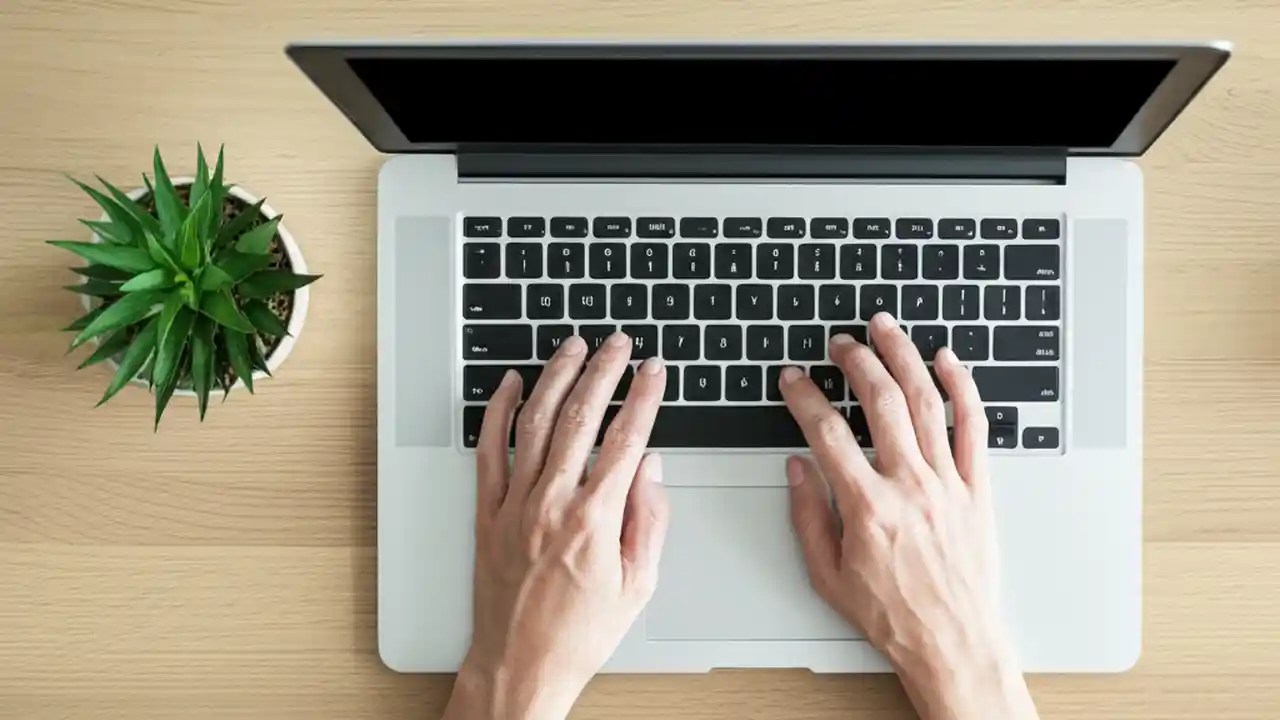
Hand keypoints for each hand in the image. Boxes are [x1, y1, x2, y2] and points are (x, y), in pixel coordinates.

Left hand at [444, 332, 669, 719]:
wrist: (520, 665)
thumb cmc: (580, 633)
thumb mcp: (638, 585)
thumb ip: (649, 520)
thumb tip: (651, 467)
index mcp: (594, 520)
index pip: (625, 439)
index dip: (643, 397)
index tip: (653, 370)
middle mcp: (551, 503)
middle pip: (580, 418)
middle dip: (603, 371)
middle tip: (618, 344)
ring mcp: (514, 505)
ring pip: (534, 423)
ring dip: (556, 378)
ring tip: (574, 348)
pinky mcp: (486, 513)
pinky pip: (488, 450)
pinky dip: (497, 412)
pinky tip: (509, 385)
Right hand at [780, 313, 1037, 719]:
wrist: (952, 643)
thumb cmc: (891, 615)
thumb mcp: (827, 574)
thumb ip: (808, 515)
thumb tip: (798, 467)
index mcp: (867, 507)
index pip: (827, 432)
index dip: (805, 397)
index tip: (793, 379)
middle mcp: (910, 486)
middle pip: (881, 402)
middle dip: (855, 362)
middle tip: (840, 343)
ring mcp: (948, 483)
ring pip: (926, 402)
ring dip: (903, 357)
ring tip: (885, 329)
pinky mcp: (977, 488)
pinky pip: (972, 426)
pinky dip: (962, 387)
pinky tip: (947, 360)